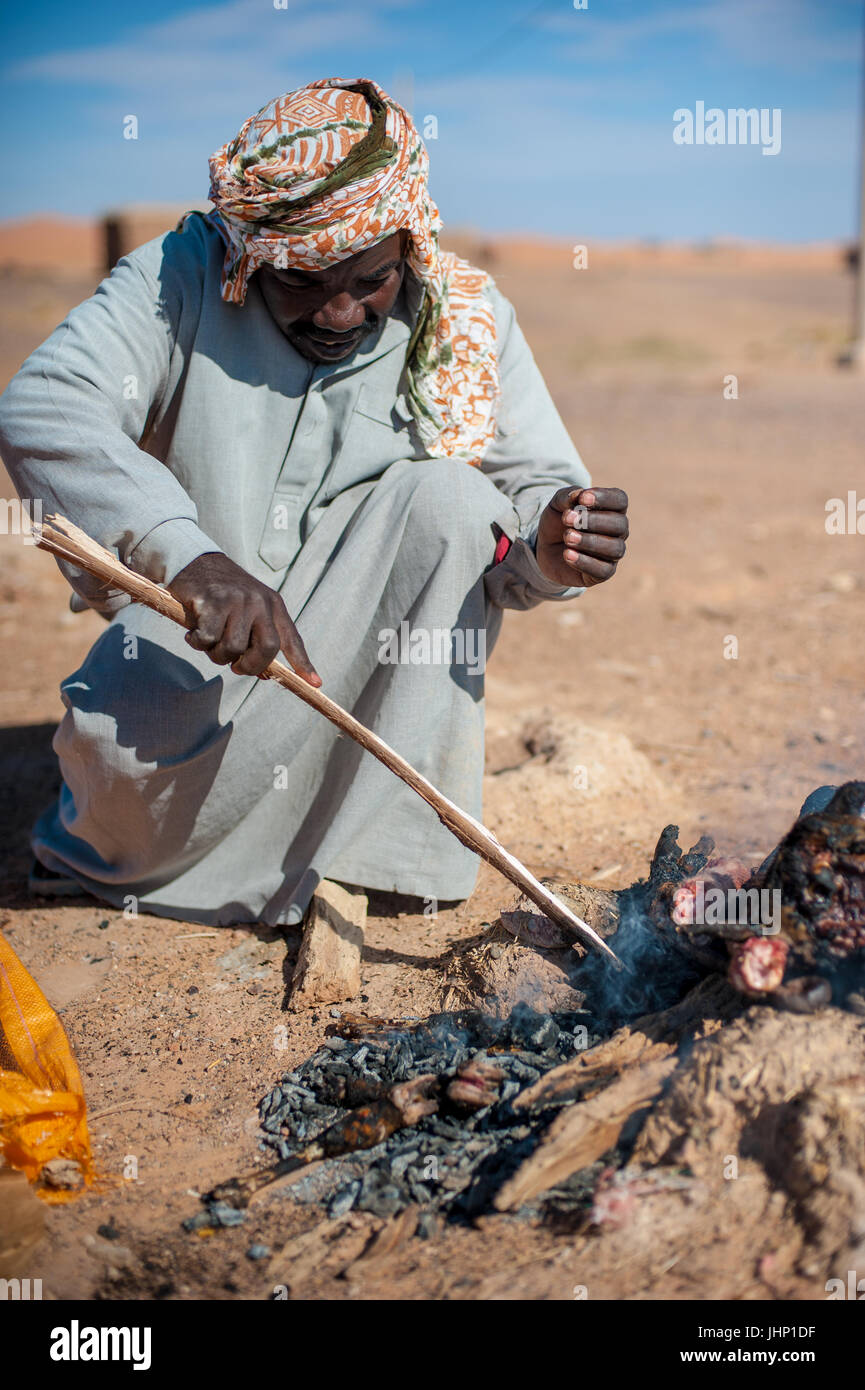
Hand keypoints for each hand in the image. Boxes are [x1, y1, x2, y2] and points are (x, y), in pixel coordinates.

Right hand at [168, 551, 320, 683]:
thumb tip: (264, 675)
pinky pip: (208, 639)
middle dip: (250, 666)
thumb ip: (257, 639)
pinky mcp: (212, 602)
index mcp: (273, 604)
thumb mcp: (247, 610)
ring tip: (209, 642)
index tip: (315, 683)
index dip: (302, 663)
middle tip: (235, 667)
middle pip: (267, 648)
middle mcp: (259, 602)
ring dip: (217, 655)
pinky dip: (197, 643)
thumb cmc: (222, 593)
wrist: (194, 560)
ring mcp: (237, 601)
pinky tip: (193, 633)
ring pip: (234, 648)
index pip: (291, 639)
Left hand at [535, 486, 628, 587]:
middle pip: (619, 524)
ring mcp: (613, 552)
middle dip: (594, 521)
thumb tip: (578, 495)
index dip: (604, 498)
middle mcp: (618, 531)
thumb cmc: (558, 522)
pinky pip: (603, 570)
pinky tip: (567, 554)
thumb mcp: (557, 505)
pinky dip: (585, 562)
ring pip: (614, 548)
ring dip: (589, 542)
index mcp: (612, 509)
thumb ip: (567, 497)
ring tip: (567, 537)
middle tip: (568, 519)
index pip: (619, 500)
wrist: (545, 548)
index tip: (583, 499)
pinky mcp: (604, 572)